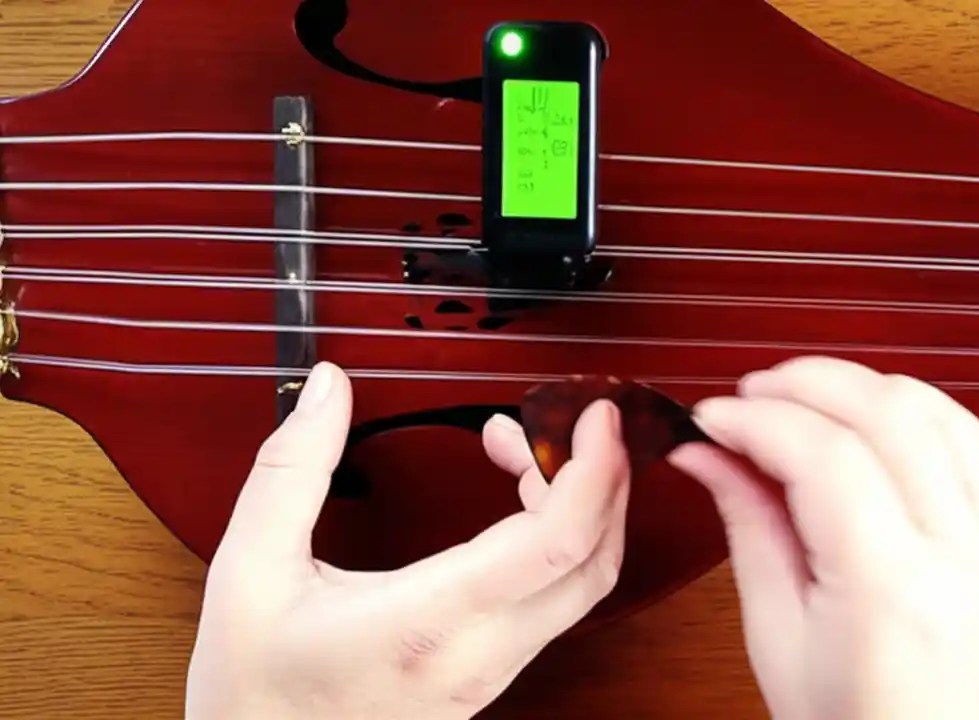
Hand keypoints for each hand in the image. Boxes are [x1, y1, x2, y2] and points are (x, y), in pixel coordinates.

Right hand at [185, 363, 630, 719]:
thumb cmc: (254, 686)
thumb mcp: (251, 566)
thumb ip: (293, 467)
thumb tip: (329, 390)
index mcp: (426, 621)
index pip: (554, 543)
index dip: (593, 472)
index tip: (594, 418)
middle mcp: (477, 654)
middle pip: (592, 560)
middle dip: (599, 476)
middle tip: (565, 419)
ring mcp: (492, 672)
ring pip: (584, 585)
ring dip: (580, 507)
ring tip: (522, 449)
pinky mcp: (492, 676)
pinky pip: (559, 602)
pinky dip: (561, 540)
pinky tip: (518, 501)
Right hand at [671, 357, 978, 719]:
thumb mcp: (776, 638)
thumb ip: (749, 528)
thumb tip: (709, 454)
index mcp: (890, 591)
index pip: (824, 455)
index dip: (759, 418)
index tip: (714, 417)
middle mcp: (959, 559)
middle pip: (888, 414)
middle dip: (807, 383)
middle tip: (752, 394)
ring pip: (941, 415)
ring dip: (865, 388)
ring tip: (807, 399)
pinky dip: (929, 414)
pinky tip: (885, 416)